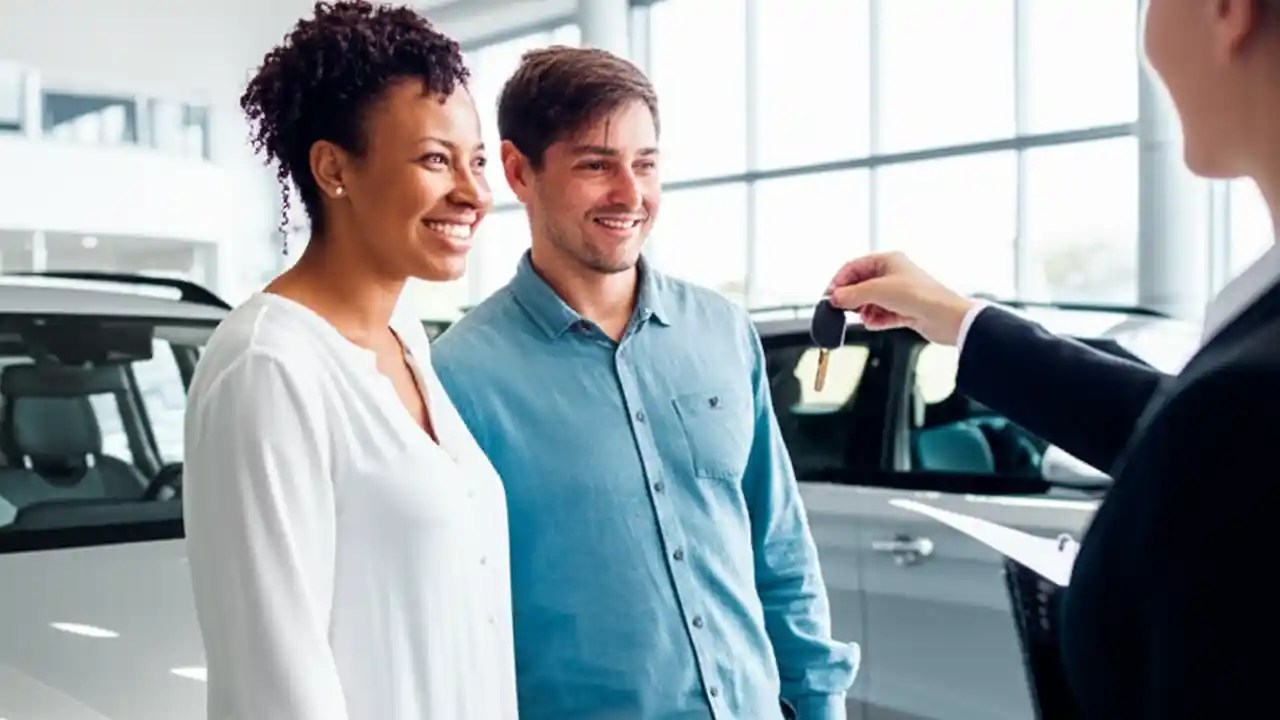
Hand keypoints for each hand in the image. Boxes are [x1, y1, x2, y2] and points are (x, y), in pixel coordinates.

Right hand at [825, 252, 975, 345]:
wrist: (946, 318)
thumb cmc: (921, 296)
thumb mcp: (879, 291)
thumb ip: (852, 294)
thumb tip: (834, 298)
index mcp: (888, 260)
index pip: (854, 267)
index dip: (839, 281)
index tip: (830, 295)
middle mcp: (893, 274)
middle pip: (860, 285)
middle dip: (852, 298)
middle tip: (842, 309)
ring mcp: (898, 293)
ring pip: (870, 301)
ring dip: (864, 311)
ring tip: (865, 317)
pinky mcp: (904, 310)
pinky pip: (881, 314)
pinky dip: (876, 319)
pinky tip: (876, 323)